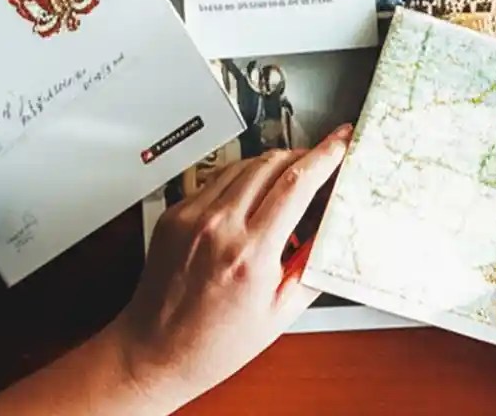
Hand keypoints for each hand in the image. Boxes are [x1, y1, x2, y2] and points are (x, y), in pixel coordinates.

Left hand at [114, 124, 351, 408]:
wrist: (155, 351)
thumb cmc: (214, 343)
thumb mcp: (281, 312)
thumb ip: (312, 266)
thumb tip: (334, 230)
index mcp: (250, 254)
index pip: (296, 184)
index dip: (324, 157)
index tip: (339, 144)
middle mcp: (218, 228)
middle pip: (271, 163)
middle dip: (303, 155)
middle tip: (321, 160)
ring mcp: (192, 217)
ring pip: (244, 165)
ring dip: (274, 164)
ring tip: (290, 181)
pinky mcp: (176, 214)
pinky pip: (218, 180)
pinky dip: (243, 180)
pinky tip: (254, 198)